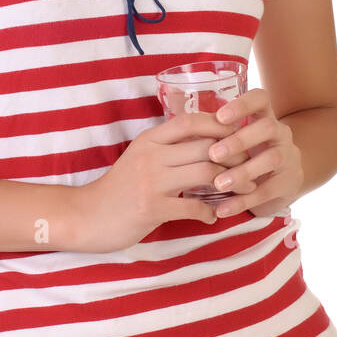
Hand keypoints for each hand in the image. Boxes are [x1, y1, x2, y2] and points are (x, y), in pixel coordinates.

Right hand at [71, 108, 252, 253]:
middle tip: (250, 166)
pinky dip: (210, 213)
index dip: (219, 124)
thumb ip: (166, 149)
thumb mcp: (138, 158)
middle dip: (235, 156)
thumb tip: (203, 142)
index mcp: (149, 140)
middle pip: (206, 146)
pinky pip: (193, 207)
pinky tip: (212, 216)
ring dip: (232, 183)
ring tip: (241, 191)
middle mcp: (151, 156)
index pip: (190, 120)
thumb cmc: (118, 189)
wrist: (86, 216)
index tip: (238, 134)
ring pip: (206, 173)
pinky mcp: (152, 208)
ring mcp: (152, 182)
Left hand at [206, 87, 303, 219]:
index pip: (260, 98)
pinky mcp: (288, 183)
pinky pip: (267, 191)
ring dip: (242, 171)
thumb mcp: (237, 138)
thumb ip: (217, 131)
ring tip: (218, 183)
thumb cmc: (248, 154)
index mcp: (265, 116)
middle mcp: (280, 133)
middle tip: (214, 153)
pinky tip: (222, 209)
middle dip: (240, 140)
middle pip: (267, 127)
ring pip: (271, 159)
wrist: (282, 180)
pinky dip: (243, 201)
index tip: (220, 116)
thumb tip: (177, 128)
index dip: (242, 105)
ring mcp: (288, 157)